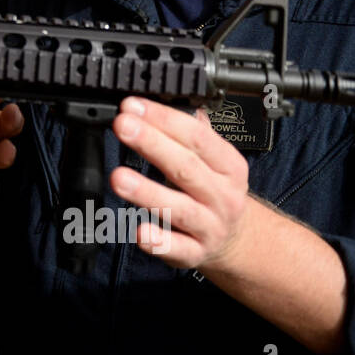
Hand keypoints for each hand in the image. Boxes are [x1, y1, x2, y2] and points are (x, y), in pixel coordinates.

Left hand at [107, 96, 252, 269]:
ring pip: (179, 209)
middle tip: (123, 126)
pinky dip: (158, 241)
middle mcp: (222, 196)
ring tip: (118, 177)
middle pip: (186, 168)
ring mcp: (210, 226)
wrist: (236, 239)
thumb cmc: (215, 191)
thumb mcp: (216, 160)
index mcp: (229, 166)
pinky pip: (176, 248)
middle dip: (152, 144)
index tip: (133, 107)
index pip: (197, 138)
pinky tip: (139, 231)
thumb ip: (193, 133)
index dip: (164, 120)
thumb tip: (169, 101)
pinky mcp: (194, 253)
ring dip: (147, 192)